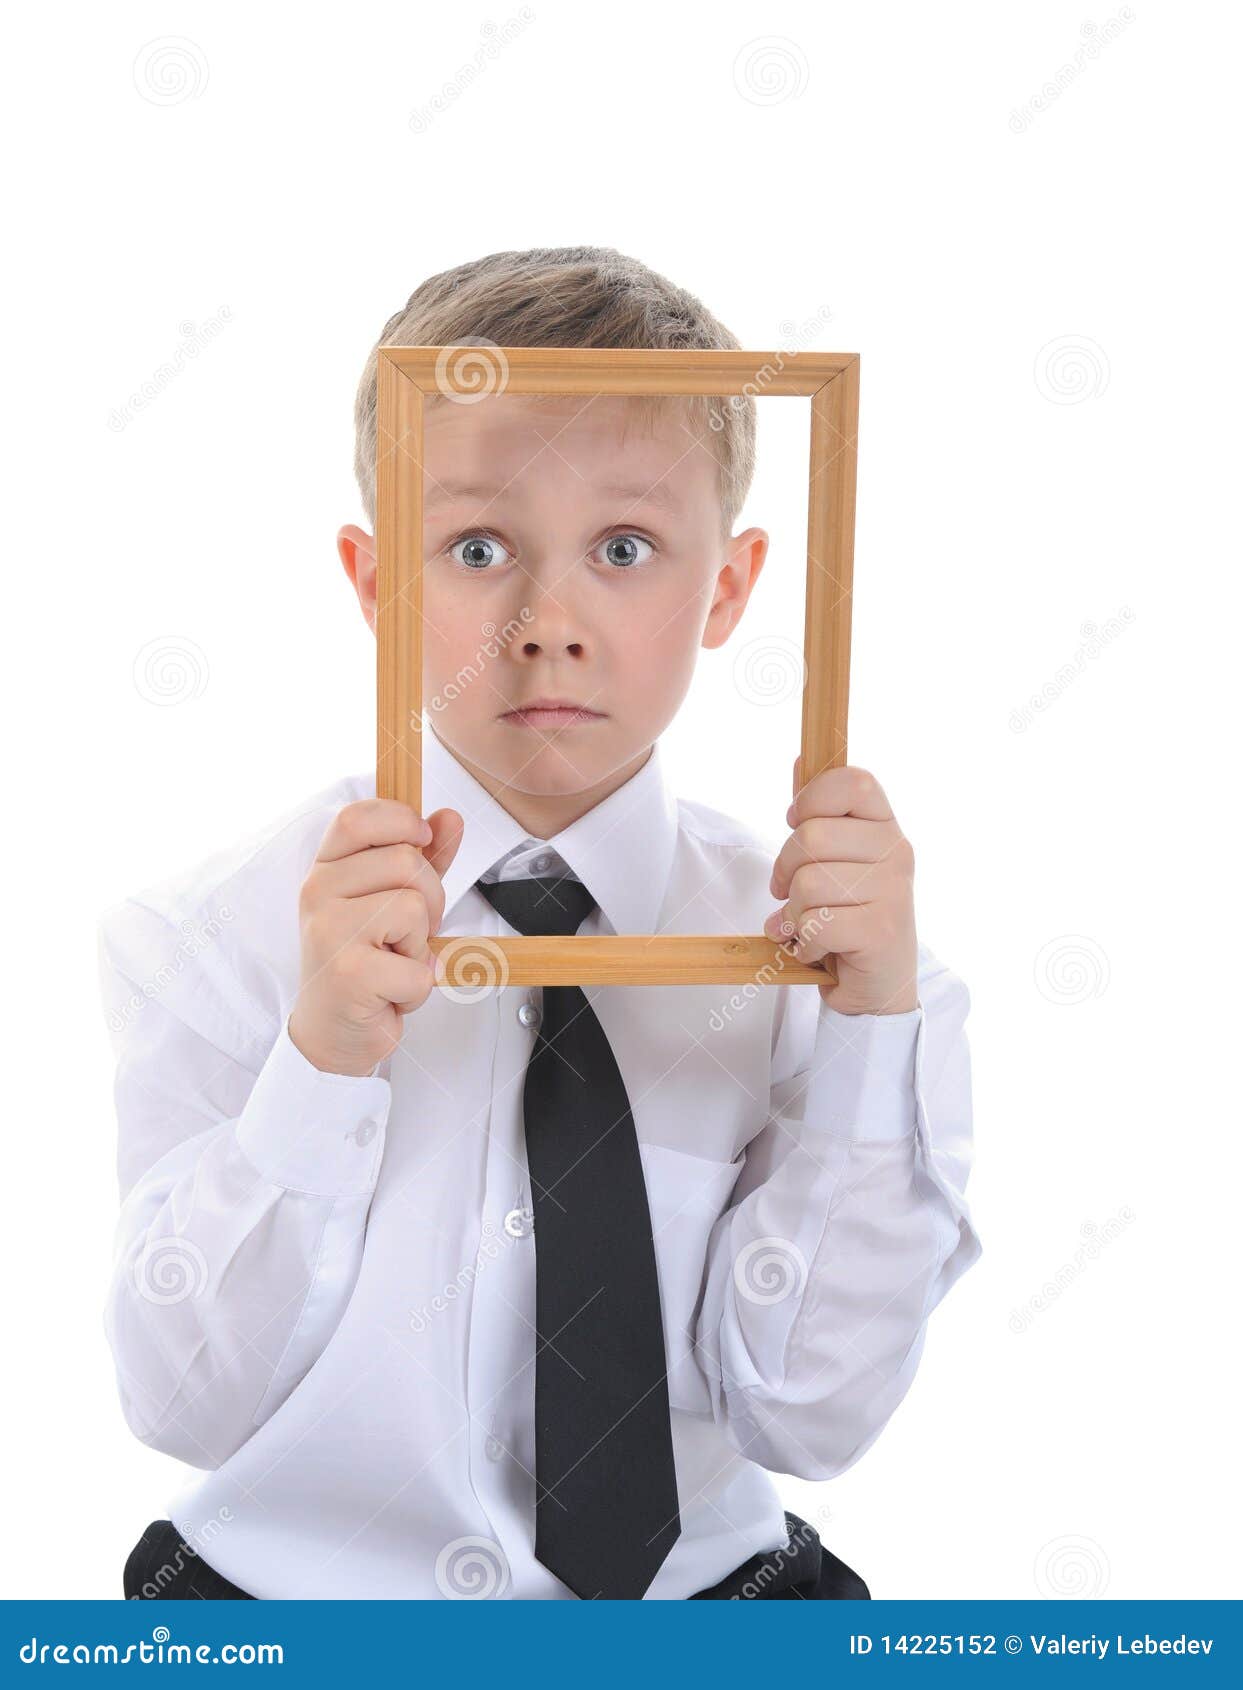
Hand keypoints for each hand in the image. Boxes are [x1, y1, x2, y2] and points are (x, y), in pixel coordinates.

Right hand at [288, 799, 464, 1074]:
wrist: (332, 1031)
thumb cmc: (362, 962)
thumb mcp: (391, 901)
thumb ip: (422, 859)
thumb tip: (449, 818)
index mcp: (326, 870)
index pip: (357, 818)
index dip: (400, 819)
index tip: (422, 840)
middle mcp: (318, 893)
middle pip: (405, 861)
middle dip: (430, 900)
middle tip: (409, 934)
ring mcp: (330, 931)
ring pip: (414, 907)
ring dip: (421, 945)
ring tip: (395, 962)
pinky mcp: (349, 972)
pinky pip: (418, 964)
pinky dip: (417, 986)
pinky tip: (390, 993)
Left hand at [764, 756, 917, 1015]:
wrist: (877, 988)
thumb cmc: (849, 917)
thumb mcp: (834, 861)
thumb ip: (819, 813)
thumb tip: (801, 760)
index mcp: (885, 827)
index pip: (853, 782)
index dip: (812, 799)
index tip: (796, 825)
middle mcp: (897, 852)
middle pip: (811, 837)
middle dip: (784, 871)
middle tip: (788, 896)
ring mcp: (894, 892)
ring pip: (808, 884)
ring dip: (793, 915)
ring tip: (806, 927)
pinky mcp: (883, 932)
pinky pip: (817, 924)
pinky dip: (803, 943)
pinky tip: (816, 950)